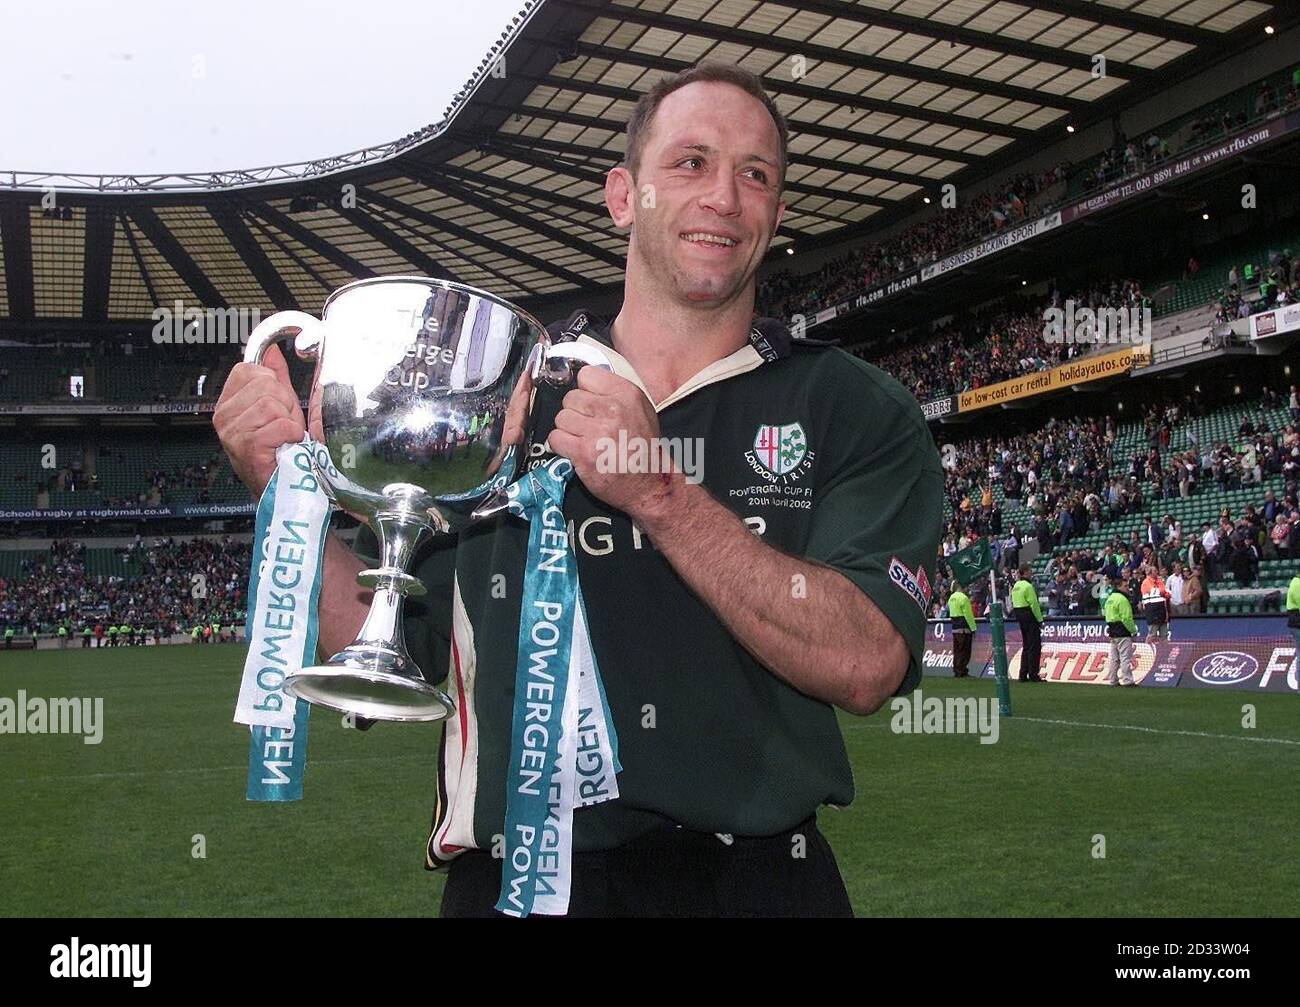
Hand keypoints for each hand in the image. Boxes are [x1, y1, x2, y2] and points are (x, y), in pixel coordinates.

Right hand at [212, 343, 304, 495]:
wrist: (285, 484)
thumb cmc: (281, 449)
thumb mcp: (279, 405)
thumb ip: (274, 376)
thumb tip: (271, 350)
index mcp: (228, 402)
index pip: (249, 369)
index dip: (274, 385)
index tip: (278, 406)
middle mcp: (224, 416)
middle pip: (265, 385)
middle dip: (285, 405)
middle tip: (283, 426)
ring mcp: (232, 432)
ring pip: (272, 404)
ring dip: (288, 421)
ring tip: (284, 437)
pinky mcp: (246, 447)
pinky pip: (279, 425)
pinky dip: (291, 435)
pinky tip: (285, 446)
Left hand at [549, 367, 678, 521]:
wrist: (649, 484)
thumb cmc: (643, 448)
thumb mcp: (641, 409)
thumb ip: (614, 393)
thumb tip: (585, 384)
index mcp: (627, 394)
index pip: (586, 376)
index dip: (584, 391)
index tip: (590, 405)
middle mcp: (613, 409)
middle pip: (570, 398)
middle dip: (575, 413)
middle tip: (588, 428)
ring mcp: (598, 431)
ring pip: (561, 418)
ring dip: (567, 430)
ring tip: (584, 440)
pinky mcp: (584, 452)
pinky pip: (555, 438)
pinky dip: (561, 446)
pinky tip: (576, 451)